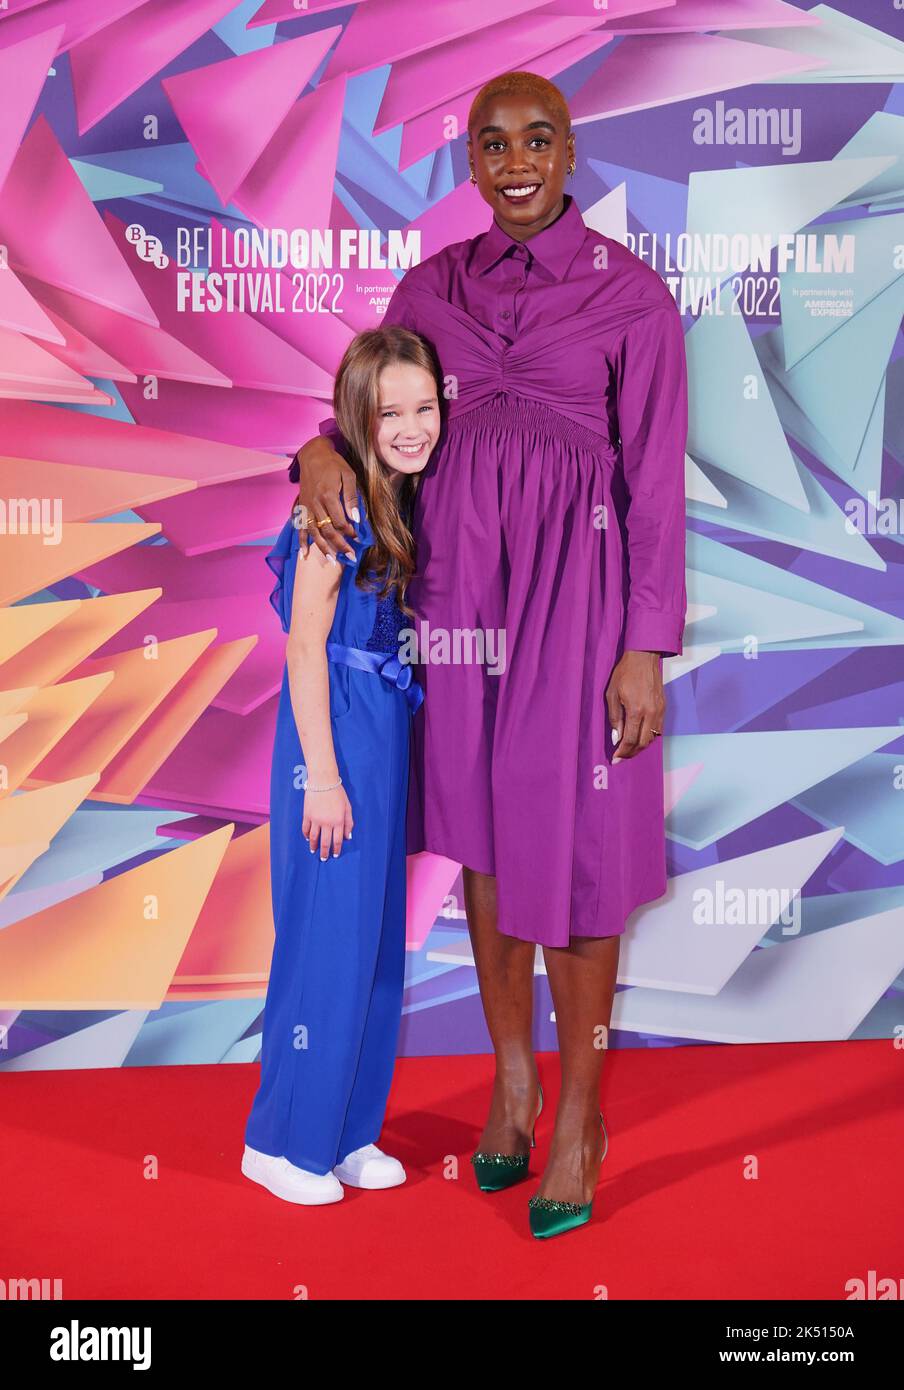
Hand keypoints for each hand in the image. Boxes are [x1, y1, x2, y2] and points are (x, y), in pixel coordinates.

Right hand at [294, 437, 359, 562]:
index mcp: (328, 495)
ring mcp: (307, 506)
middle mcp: (315, 503)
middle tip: (351, 557)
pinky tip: (304, 554)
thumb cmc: (334, 464)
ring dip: (323, 548)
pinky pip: (300, 527)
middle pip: (327, 531)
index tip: (358, 539)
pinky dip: (302, 541)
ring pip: (314, 532)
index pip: (340, 522)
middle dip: (340, 546)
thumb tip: (356, 519)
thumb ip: (352, 498)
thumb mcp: (348, 475)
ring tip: (332, 561)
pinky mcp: (302, 506)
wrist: (313, 454)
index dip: (350, 533)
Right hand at [303, 785, 353, 859]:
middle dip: (324, 852)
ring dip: (313, 846)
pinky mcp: (307, 815)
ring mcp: (315, 819)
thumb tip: (348, 837)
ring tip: (313, 851)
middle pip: (325, 842)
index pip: (338, 840)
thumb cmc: (338, 793)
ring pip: (313, 838)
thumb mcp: (348, 807)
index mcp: (338, 821)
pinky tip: (308, 838)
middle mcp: (327, 822)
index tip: (335, 855)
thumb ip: (348, 822)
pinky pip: (306, 829)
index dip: (336, 849)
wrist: (323, 781)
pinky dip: (306, 835)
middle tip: (323, 859)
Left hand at [605, 650, 665, 761]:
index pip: (630, 740)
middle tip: (622, 757)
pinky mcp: (663, 708)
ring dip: (641, 746)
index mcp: (636, 710)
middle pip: (643, 743)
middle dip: (632, 753)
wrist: (644, 658)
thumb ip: (615, 718)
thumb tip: (616, 738)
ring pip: (652, 738)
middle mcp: (651, 713)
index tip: (616, 759)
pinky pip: (658, 729)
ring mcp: (659, 711)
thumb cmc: (625, 673)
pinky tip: (640, 737)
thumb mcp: (612, 694)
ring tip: (630, 749)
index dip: (623, 752)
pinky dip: (649, 737)